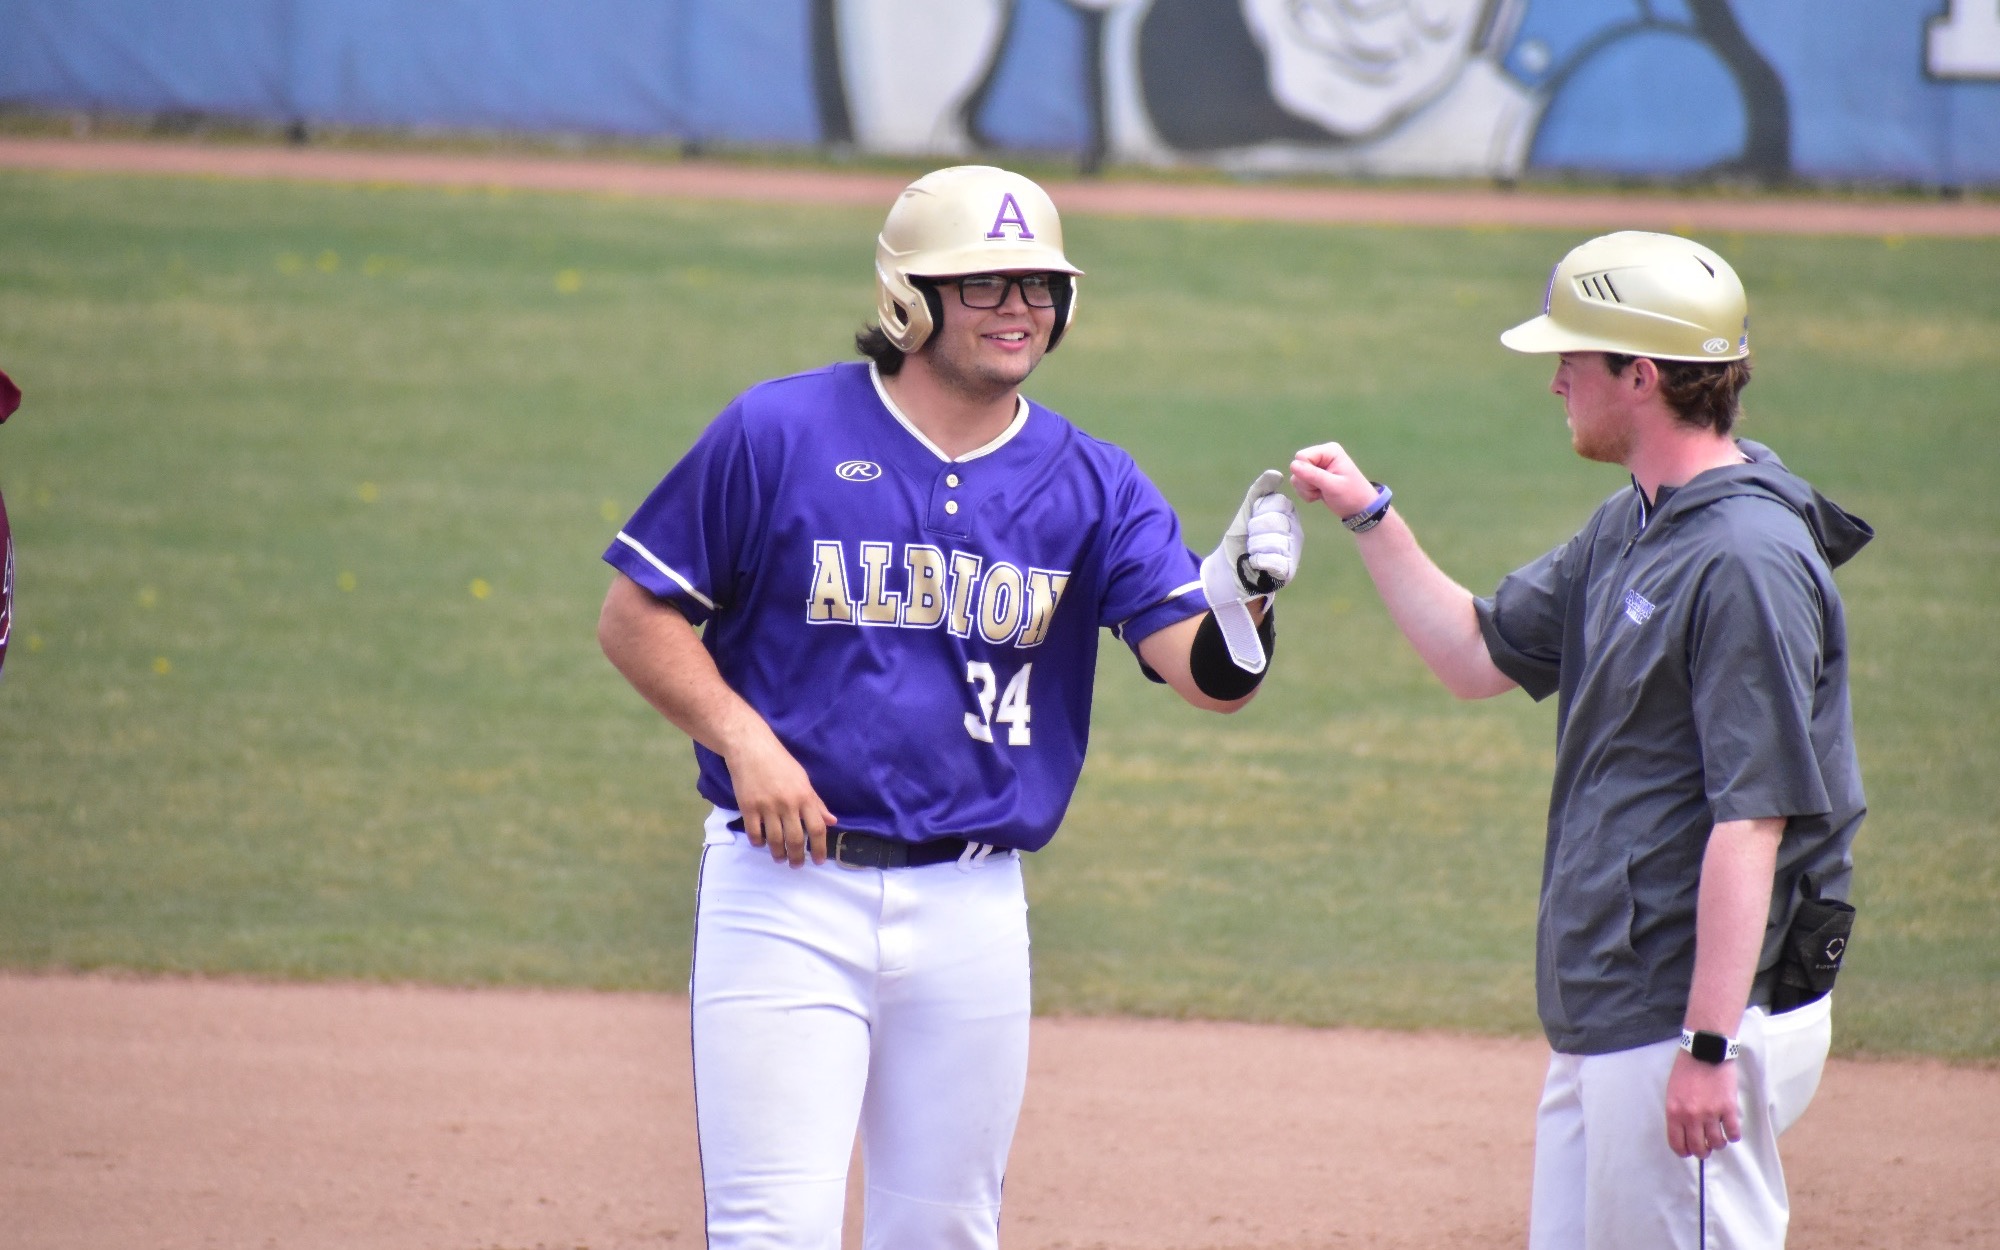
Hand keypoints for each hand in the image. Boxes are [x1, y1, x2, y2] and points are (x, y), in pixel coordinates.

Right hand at [723, 731, 837, 867]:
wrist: (751, 748)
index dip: (820, 848)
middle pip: (796, 839)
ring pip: (775, 840)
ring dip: (778, 854)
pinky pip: (754, 833)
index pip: (817, 828)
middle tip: (796, 865)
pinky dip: (759, 842)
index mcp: (804, 796)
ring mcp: (767, 806)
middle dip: (797, 857)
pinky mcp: (748, 807)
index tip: (818, 861)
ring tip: (780, 858)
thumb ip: (816, 802)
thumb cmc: (780, 762)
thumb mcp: (803, 779)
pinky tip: (762, 843)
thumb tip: (831, 821)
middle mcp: (788, 803)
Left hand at [1205, 469, 1303, 599]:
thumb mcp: (1247, 511)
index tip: (1252, 521)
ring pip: (1274, 541)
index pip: (1279, 502)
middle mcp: (1295, 533)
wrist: (1226, 569)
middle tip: (1251, 539)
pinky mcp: (1287, 571)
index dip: (1259, 511)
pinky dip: (1258, 561)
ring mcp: (1293, 553)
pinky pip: (1274, 560)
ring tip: (1253, 552)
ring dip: (1255, 547)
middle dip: (1255, 530)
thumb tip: (1276, 473)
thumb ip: (1260, 491)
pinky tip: (1256, 564)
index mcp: (1288, 516)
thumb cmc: (1239, 539)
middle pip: (1275, 521)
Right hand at [1290, 442, 1378, 520]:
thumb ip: (1313, 475)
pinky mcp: (1313, 477)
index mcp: (1328, 451)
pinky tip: (1318, 495)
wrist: (1360, 510)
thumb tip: (1292, 465)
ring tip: (1321, 492)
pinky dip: (1306, 492)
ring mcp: (1317, 466)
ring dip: (1306, 489)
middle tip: (1321, 489)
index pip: (1302, 456)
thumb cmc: (1351, 495)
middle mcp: (1321, 455)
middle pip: (1297, 466)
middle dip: (1306, 482)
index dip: (1305, 472)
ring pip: (1296, 476)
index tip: (1319, 482)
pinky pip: (1299, 483)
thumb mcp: (1333, 486)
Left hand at [1664, 1051, 1742, 1159]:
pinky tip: (1730, 1130)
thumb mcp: (1672, 1092)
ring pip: (1717, 1144)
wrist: (1705, 1051)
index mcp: (1674, 1112)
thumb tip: (1685, 1131)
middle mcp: (1691, 1117)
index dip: (1684, 1152)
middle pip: (1698, 1148)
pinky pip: (1733, 1133)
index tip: (1689, 1152)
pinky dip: (1733, 1136)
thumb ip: (1677, 1112)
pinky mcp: (1728, 1109)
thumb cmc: (1686, 1069)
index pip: (1677, 1144)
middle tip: (1706, 1147)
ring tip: (1718, 1137)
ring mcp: (1711, 1114)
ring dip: (1718, 1144)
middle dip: (1702, 1152)